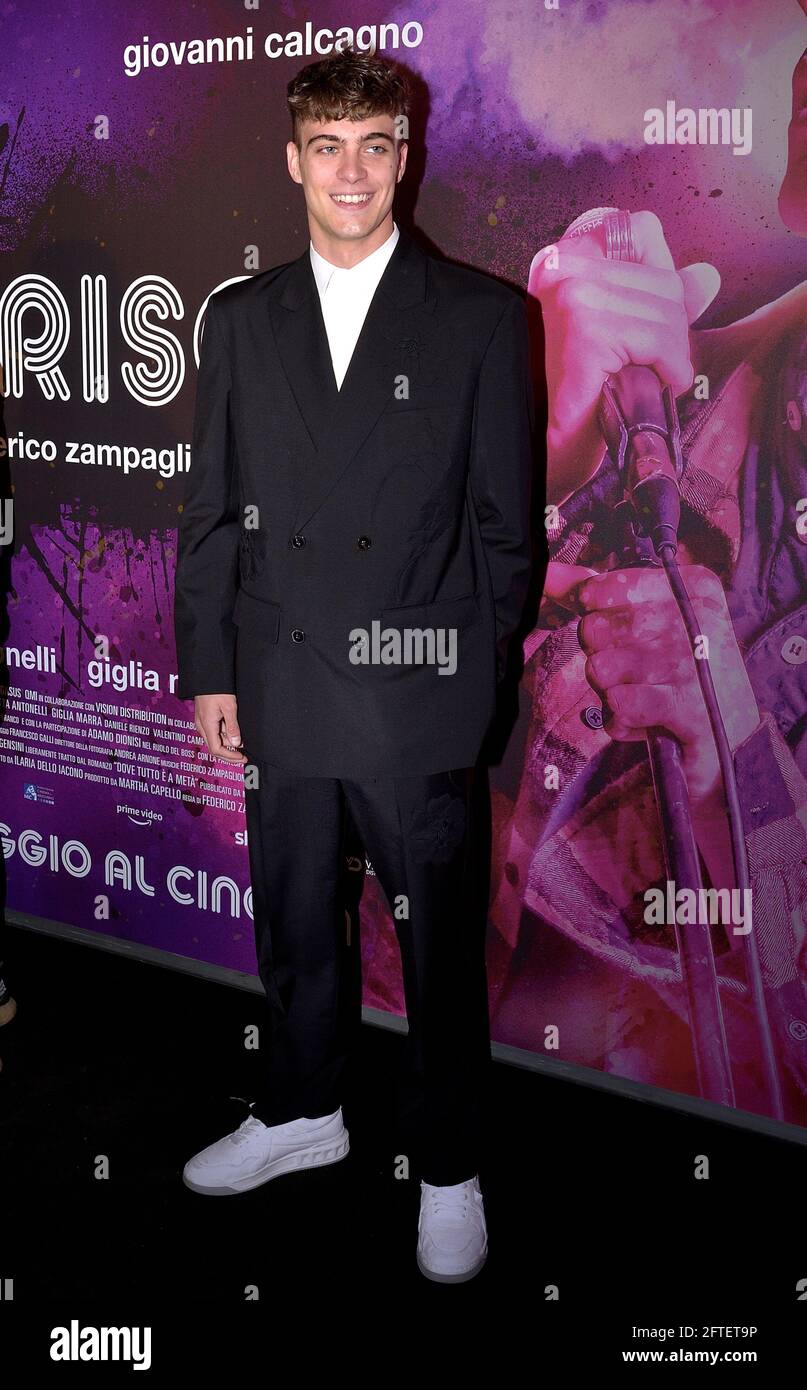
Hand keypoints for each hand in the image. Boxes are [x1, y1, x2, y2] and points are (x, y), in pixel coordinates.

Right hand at [194, 694, 247, 763]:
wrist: (207, 675)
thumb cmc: (217, 689)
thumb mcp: (229, 707)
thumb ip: (233, 727)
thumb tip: (236, 744)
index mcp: (207, 725)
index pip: (217, 749)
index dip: (230, 756)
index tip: (242, 757)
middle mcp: (202, 726)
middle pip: (215, 747)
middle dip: (229, 753)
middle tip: (243, 755)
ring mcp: (202, 722)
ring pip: (215, 740)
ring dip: (228, 744)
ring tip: (243, 743)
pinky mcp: (205, 718)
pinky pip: (214, 732)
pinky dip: (224, 735)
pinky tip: (235, 734)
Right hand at [528, 209, 719, 504]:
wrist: (543, 448)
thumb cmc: (572, 396)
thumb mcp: (619, 334)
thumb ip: (660, 298)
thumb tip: (706, 276)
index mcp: (564, 261)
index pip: (641, 230)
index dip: (661, 277)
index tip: (650, 321)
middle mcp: (563, 270)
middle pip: (662, 279)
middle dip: (669, 331)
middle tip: (648, 364)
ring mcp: (573, 299)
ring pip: (666, 313)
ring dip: (670, 357)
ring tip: (644, 379)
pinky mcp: (587, 336)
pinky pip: (657, 342)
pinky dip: (668, 370)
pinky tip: (649, 386)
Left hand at [544, 562, 760, 804]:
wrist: (731, 736)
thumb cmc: (681, 671)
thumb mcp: (652, 621)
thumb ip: (599, 595)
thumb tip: (547, 575)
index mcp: (693, 587)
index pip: (603, 588)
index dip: (595, 616)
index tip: (619, 633)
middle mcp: (698, 618)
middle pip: (595, 630)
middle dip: (602, 657)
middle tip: (636, 672)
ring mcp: (694, 663)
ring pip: (601, 669)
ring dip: (612, 691)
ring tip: (645, 694)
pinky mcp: (690, 708)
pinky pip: (619, 706)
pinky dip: (622, 720)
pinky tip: (648, 719)